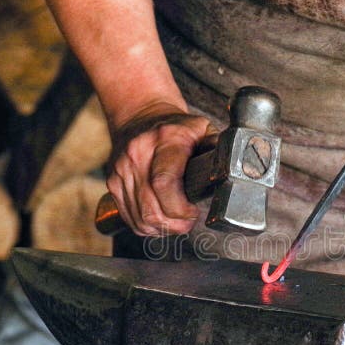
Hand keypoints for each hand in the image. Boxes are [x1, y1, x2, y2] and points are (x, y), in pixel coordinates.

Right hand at [106, 103, 217, 236]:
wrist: (141, 117)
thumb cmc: (177, 128)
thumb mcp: (203, 129)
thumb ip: (218, 150)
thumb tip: (232, 171)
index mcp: (165, 139)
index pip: (164, 183)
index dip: (180, 208)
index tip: (193, 212)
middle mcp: (137, 154)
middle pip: (152, 209)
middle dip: (175, 224)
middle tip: (188, 221)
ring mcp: (121, 170)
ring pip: (141, 218)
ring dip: (163, 228)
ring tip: (176, 219)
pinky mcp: (112, 183)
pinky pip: (131, 218)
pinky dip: (148, 226)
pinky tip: (161, 218)